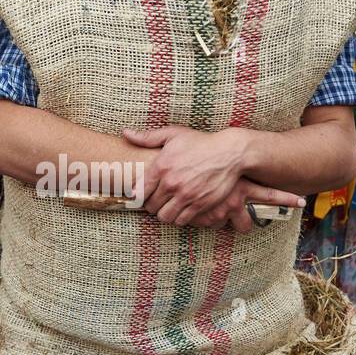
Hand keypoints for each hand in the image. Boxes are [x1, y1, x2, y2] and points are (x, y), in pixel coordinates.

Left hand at [124, 126, 303, 226]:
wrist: (229, 153)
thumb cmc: (200, 142)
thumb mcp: (173, 134)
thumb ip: (147, 137)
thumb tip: (126, 134)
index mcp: (161, 166)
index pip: (139, 192)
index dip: (139, 196)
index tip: (143, 195)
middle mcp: (171, 183)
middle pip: (151, 207)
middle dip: (152, 205)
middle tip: (158, 200)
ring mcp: (186, 195)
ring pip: (165, 217)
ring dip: (165, 214)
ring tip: (169, 207)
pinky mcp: (200, 204)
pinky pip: (182, 220)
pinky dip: (180, 218)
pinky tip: (183, 210)